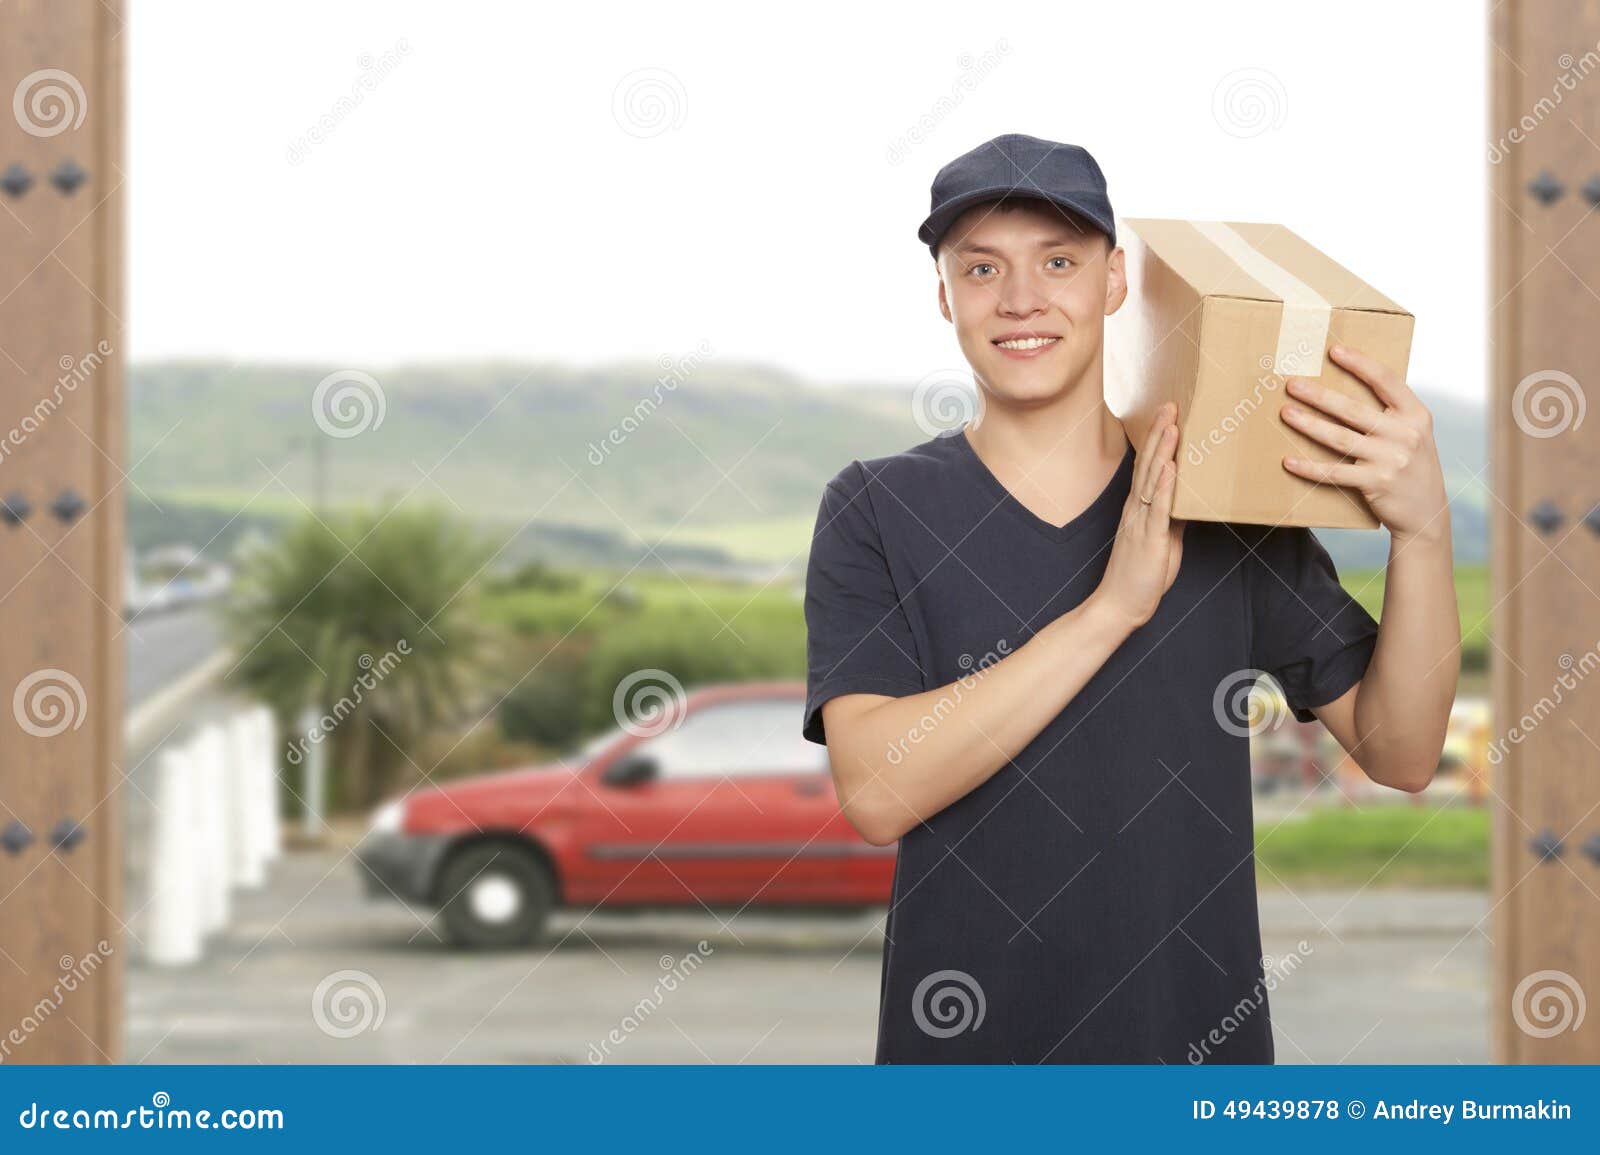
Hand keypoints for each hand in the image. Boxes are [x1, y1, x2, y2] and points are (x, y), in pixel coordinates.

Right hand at [1093, 402, 1185, 630]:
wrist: (1120, 604)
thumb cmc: (1141, 575)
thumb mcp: (1164, 540)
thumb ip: (1173, 518)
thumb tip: (1187, 500)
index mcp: (1140, 508)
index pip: (1149, 467)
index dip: (1158, 440)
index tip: (1168, 415)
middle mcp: (1137, 509)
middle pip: (1148, 464)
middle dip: (1160, 434)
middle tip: (1171, 406)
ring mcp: (1141, 522)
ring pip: (1151, 480)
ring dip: (1162, 451)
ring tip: (1172, 425)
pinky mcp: (1148, 539)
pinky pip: (1157, 509)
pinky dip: (1164, 486)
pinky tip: (1169, 467)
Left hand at [1279, 344, 1448, 544]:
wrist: (1426, 512)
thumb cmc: (1411, 465)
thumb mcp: (1414, 433)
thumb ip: (1391, 412)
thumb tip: (1352, 383)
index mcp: (1415, 414)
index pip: (1386, 380)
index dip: (1359, 363)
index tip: (1334, 351)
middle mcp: (1405, 434)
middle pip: (1353, 409)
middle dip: (1319, 395)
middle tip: (1292, 384)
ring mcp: (1391, 459)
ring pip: (1340, 438)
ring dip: (1309, 424)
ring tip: (1286, 412)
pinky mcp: (1376, 483)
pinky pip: (1335, 473)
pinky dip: (1309, 468)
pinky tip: (1289, 461)